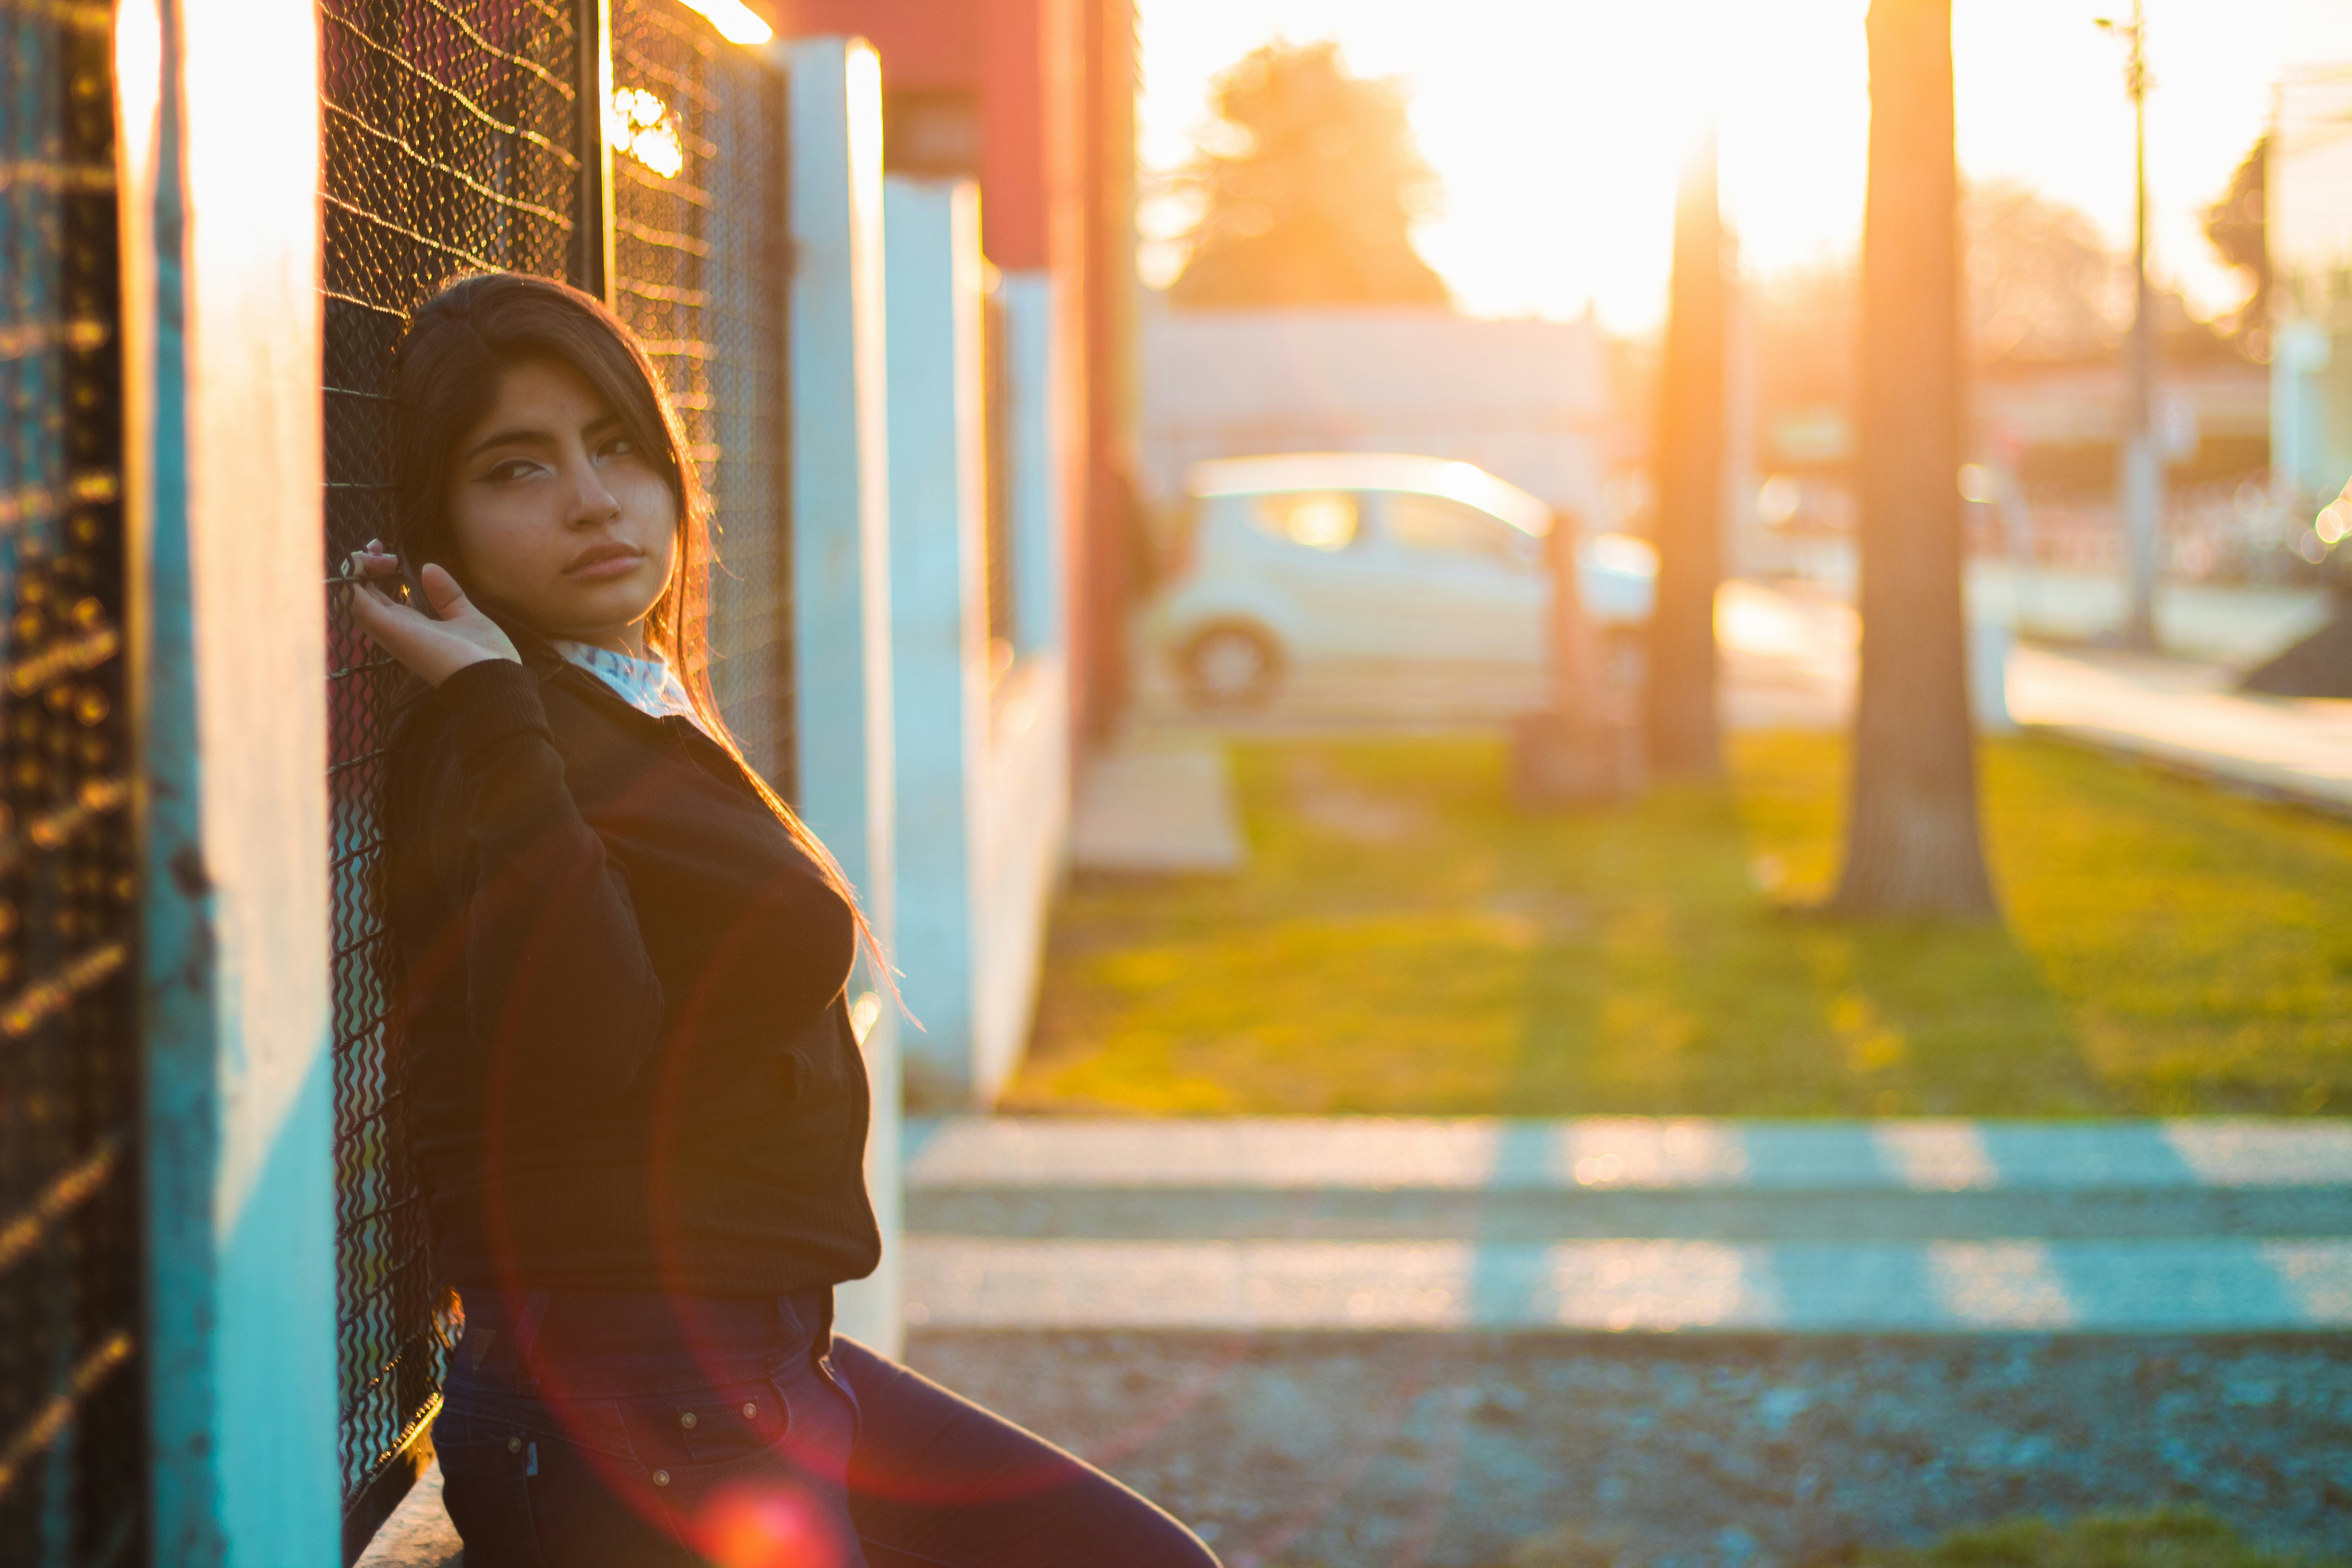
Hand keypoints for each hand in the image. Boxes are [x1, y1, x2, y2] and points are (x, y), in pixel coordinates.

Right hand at [341, 542, 519, 686]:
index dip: (372, 572)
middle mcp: (394, 631)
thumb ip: (447, 595)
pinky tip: (355, 565)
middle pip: (358, 597)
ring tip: (371, 553)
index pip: (375, 598)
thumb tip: (429, 568)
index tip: (384, 552)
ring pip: (351, 600)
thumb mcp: (466, 617)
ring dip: (354, 571)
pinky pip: (356, 605)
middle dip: (360, 567)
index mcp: (410, 627)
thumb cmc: (485, 657)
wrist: (495, 679)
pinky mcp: (391, 630)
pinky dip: (350, 583)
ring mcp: (391, 631)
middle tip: (375, 546)